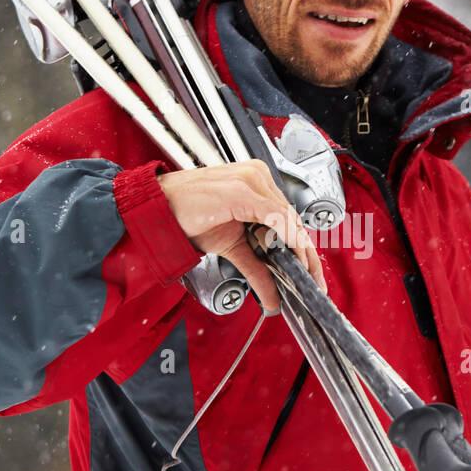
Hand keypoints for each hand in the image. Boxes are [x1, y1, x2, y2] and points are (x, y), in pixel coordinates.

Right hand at [159, 160, 326, 313]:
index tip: (312, 272)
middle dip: (306, 252)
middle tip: (313, 280)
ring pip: (288, 217)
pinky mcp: (242, 189)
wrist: (157, 209)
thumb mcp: (231, 246)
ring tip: (303, 274)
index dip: (304, 246)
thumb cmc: (187, 217)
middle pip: (293, 217)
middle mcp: (257, 177)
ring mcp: (250, 180)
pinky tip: (292, 257)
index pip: (290, 216)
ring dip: (299, 249)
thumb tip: (273, 294)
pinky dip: (287, 238)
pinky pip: (274, 216)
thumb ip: (256, 268)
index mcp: (257, 183)